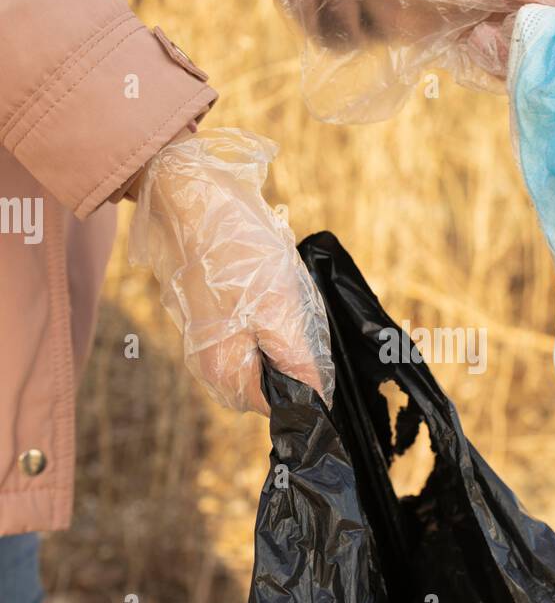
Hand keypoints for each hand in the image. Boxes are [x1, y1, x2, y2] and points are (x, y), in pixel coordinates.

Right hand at [128, 128, 333, 413]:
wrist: (189, 199)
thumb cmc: (236, 254)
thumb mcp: (280, 309)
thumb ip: (296, 361)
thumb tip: (316, 399)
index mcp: (224, 371)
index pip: (277, 403)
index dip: (306, 384)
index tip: (316, 350)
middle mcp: (208, 364)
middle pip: (267, 380)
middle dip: (292, 356)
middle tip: (296, 313)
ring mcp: (203, 339)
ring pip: (258, 354)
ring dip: (278, 332)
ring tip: (278, 293)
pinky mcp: (204, 316)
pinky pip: (245, 330)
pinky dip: (262, 314)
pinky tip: (263, 284)